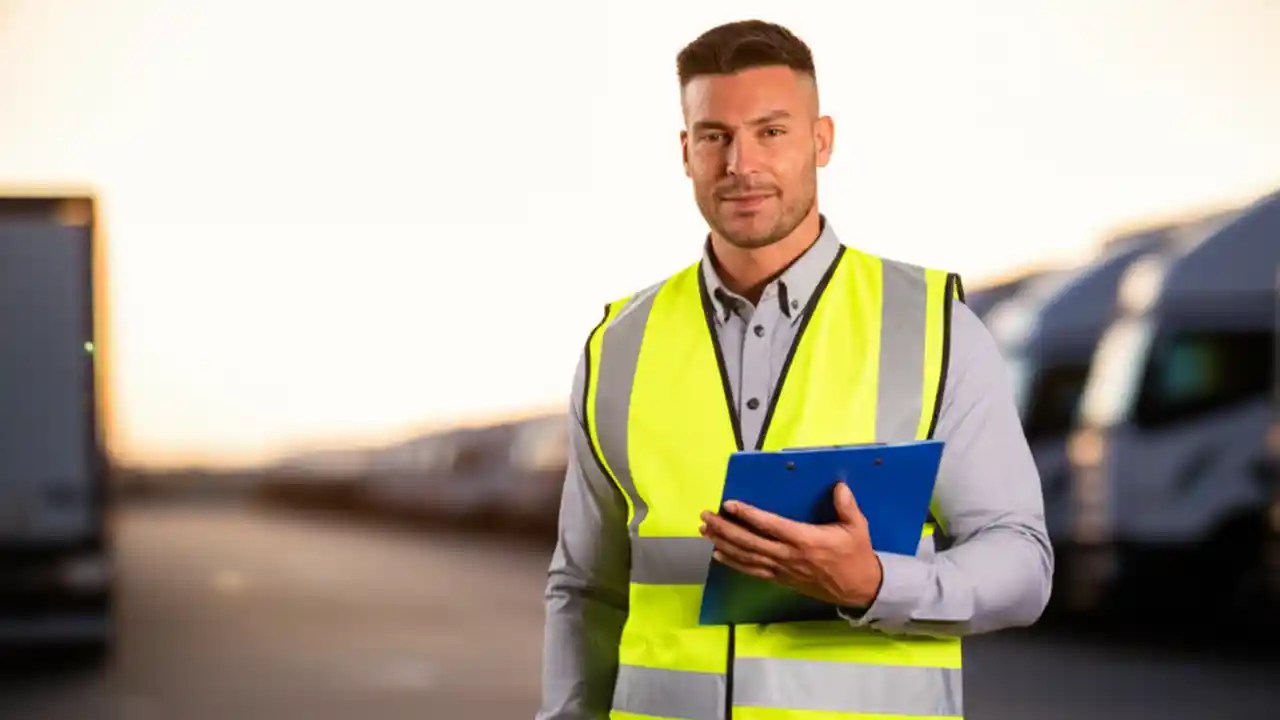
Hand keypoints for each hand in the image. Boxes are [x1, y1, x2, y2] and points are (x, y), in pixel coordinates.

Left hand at [699, 482, 882, 608]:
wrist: (859, 588)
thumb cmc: (856, 554)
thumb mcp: (857, 527)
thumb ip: (846, 506)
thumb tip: (839, 485)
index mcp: (804, 540)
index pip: (770, 526)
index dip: (748, 515)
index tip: (729, 504)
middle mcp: (788, 556)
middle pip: (749, 542)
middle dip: (725, 529)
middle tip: (706, 516)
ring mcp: (782, 570)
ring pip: (746, 557)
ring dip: (723, 544)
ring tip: (705, 531)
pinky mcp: (781, 579)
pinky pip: (752, 571)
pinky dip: (733, 562)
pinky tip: (718, 554)